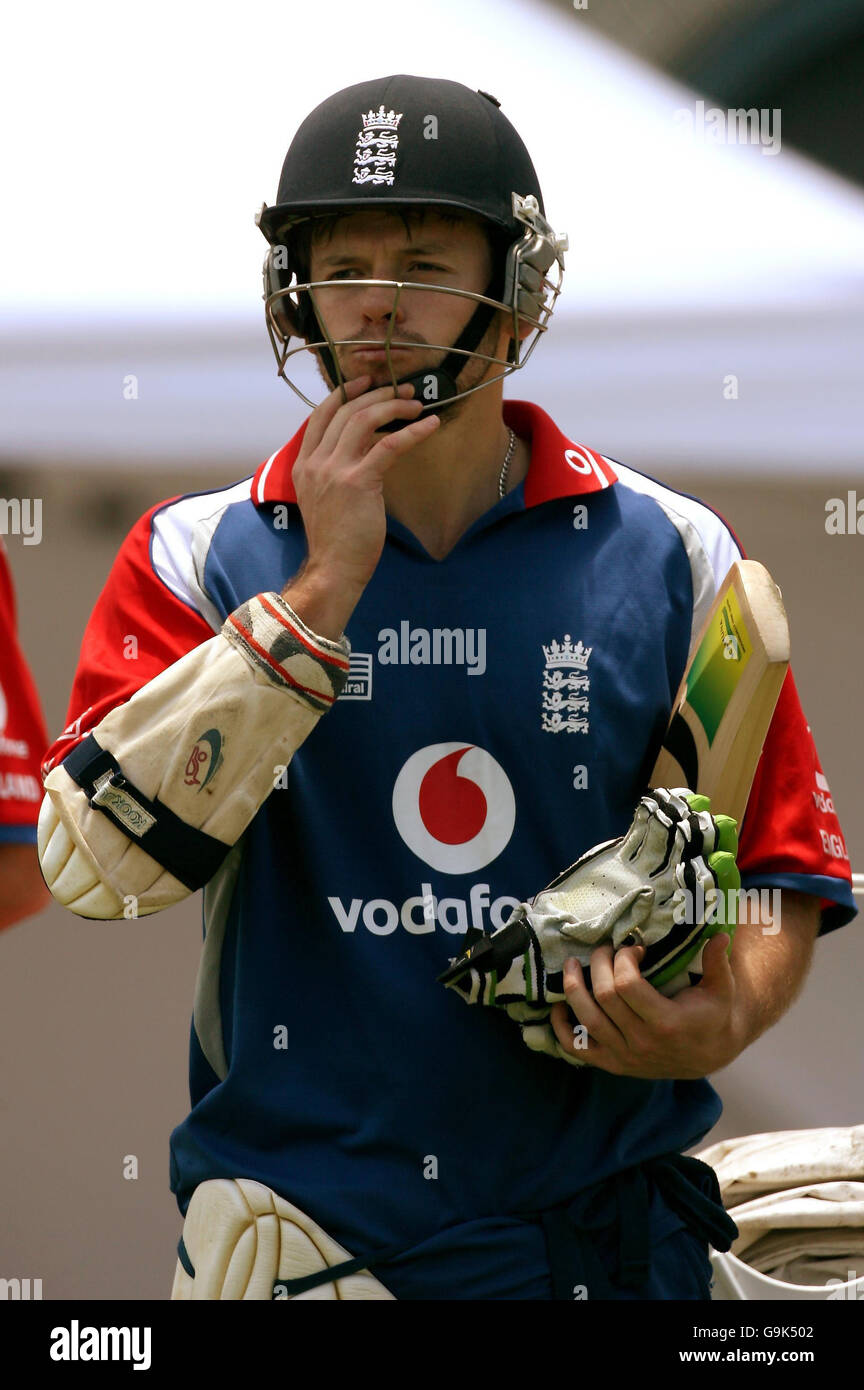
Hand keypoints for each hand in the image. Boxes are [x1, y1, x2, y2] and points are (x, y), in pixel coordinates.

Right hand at [285, 376, 439, 636]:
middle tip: (402, 390)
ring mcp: (334, 470)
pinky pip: (389, 445)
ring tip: (415, 403)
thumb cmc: (334, 540)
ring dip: (393, 405)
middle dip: (376, 394)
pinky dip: (412, 432)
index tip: (365, 383)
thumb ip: (332, 472)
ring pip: (363, 419)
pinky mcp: (358, 481)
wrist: (333, 568)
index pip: (320, 415)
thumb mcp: (322, 498)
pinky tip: (429, 425)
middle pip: (345, 411)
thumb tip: (360, 453)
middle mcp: (315, 462)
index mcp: (303, 464)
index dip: (343, 394)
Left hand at [548, 933, 744, 1077]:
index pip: (628, 986)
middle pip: (604, 997)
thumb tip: (721, 936)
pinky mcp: (614, 1065)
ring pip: (587, 1019)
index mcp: (667, 1022)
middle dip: (599, 964)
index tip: (633, 948)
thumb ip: (718, 962)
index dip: (623, 960)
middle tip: (604, 949)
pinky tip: (558, 1008)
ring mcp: (625, 1056)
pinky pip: (578, 1049)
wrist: (710, 1054)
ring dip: (573, 988)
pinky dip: (562, 1029)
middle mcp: (643, 1042)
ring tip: (571, 965)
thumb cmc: (713, 1014)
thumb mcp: (722, 989)